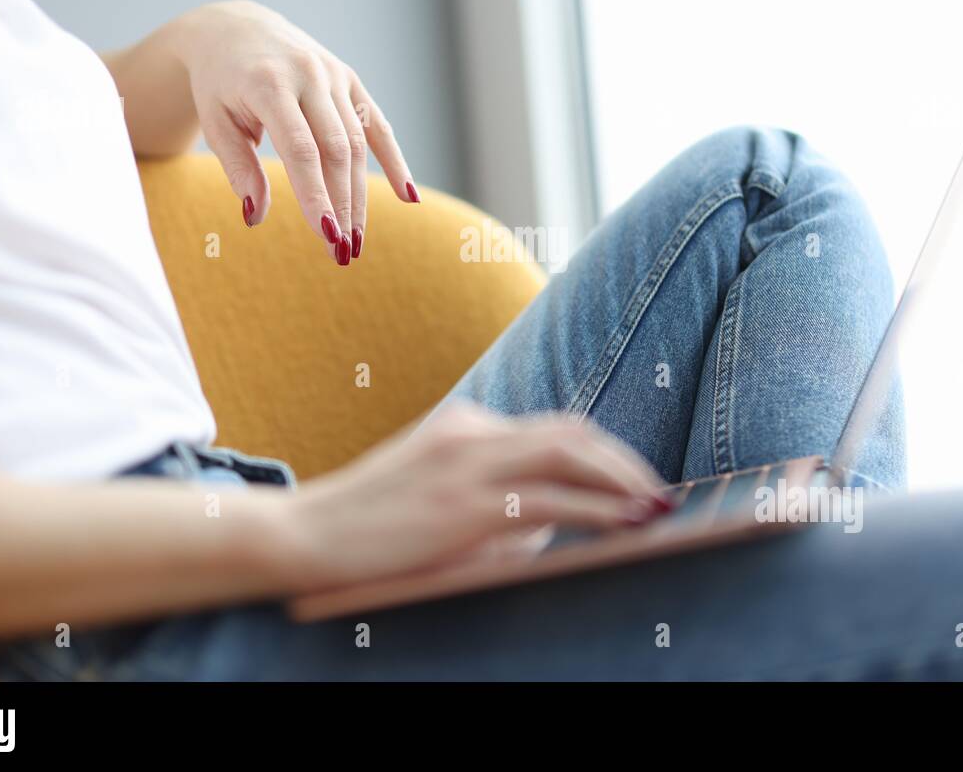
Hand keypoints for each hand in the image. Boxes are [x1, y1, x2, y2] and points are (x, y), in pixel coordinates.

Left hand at [170, 0, 416, 263]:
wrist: (235, 29)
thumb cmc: (219, 84)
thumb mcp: (216, 122)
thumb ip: (238, 168)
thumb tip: (255, 217)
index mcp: (269, 83)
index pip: (300, 150)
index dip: (316, 195)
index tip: (326, 235)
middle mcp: (308, 75)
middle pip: (336, 151)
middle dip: (343, 205)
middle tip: (343, 253)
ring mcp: (334, 75)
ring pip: (357, 144)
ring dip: (361, 197)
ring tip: (356, 240)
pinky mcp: (350, 80)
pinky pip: (378, 125)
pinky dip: (395, 161)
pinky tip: (409, 198)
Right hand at [282, 403, 670, 593]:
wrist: (301, 537)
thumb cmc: (366, 529)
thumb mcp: (431, 500)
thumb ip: (489, 502)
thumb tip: (546, 528)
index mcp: (464, 425)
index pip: (552, 430)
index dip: (603, 454)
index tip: (634, 481)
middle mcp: (472, 431)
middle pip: (572, 433)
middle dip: (625, 463)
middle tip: (661, 495)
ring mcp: (468, 462)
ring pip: (571, 456)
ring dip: (624, 482)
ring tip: (658, 508)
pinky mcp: (465, 502)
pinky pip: (551, 500)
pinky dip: (600, 510)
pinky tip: (628, 525)